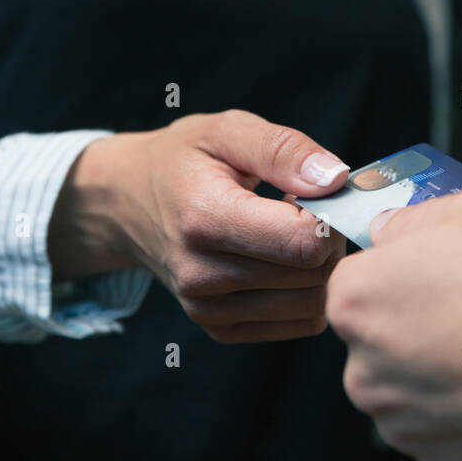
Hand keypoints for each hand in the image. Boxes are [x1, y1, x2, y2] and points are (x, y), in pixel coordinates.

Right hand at [48, 109, 348, 342]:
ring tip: (291, 232)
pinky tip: (280, 259)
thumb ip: (283, 149)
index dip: (329, 215)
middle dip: (329, 240)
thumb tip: (335, 179)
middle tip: (308, 209)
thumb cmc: (182, 160)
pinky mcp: (219, 329)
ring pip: (311, 304)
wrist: (127, 202)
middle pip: (313, 275)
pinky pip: (298, 322)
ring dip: (319, 268)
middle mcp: (202, 275)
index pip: (303, 242)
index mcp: (205, 218)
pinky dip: (304, 292)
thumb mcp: (227, 130)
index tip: (317, 193)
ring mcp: (208, 310)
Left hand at [326, 182, 461, 460]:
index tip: (444, 270)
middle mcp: (364, 372)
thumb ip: (415, 219)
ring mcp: (403, 427)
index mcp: (357, 301)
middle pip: (382, 341)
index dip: (403, 271)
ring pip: (414, 391)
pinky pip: (446, 436)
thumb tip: (389, 229)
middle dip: (421, 326)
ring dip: (445, 374)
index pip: (359, 281)